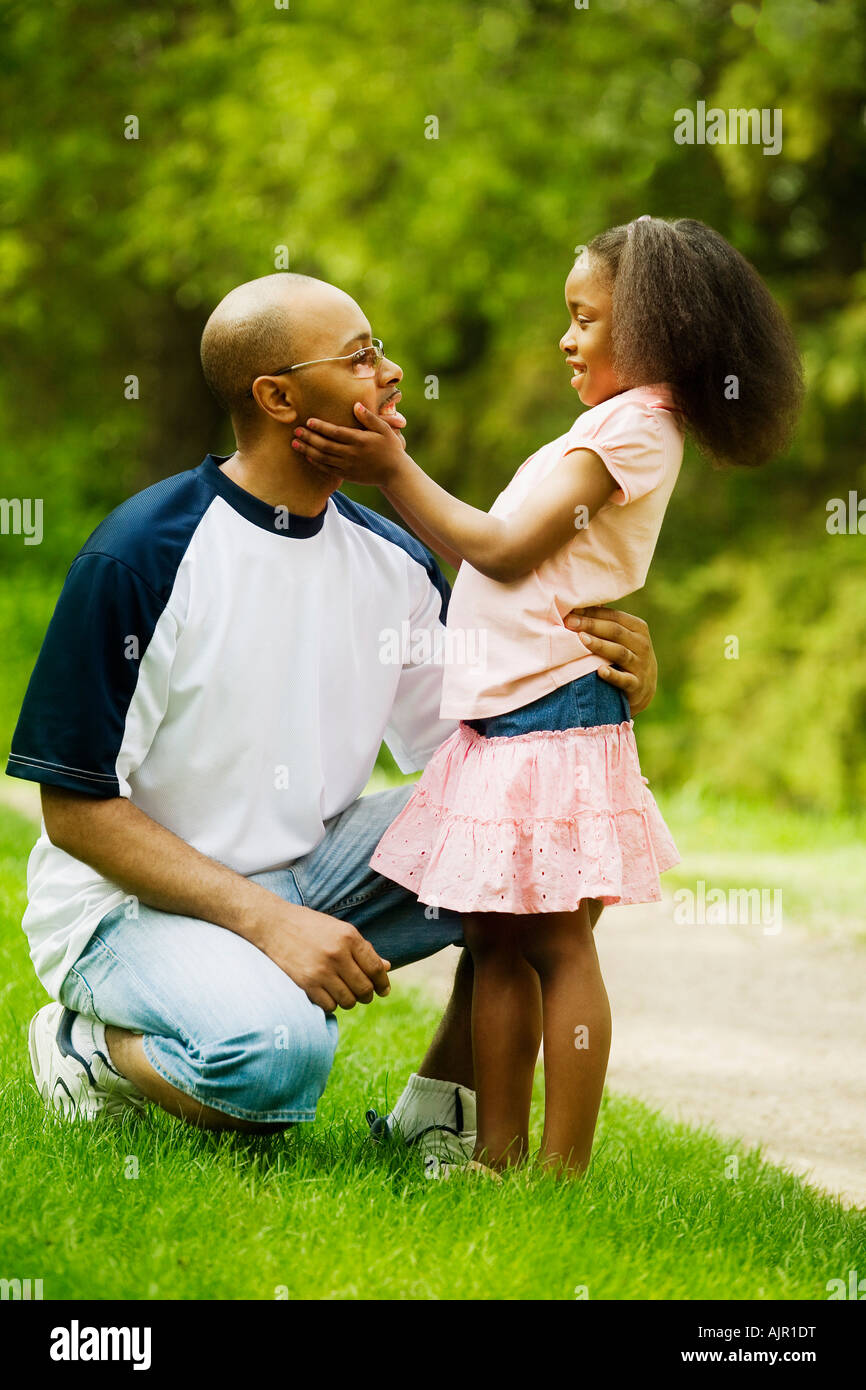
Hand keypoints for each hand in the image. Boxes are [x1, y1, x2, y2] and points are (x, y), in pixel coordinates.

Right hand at [259, 902, 390, 1012]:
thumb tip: (386, 967)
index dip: (383, 983)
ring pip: (348, 1000)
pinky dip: (331, 1004)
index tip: (383, 990)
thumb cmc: (310, 926)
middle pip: (364, 988)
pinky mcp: (306, 984)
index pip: (375, 968)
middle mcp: (337, 954)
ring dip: (349, 1000)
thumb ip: (363, 949)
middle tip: (363, 995)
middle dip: (367, 995)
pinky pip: (329, 1006)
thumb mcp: (340, 930)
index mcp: (349, 937)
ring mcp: (321, 970)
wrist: (273, 924)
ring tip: (344, 993)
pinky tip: (328, 994)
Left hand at [292, 402, 406, 485]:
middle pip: (325, 445)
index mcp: (359, 440)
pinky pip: (327, 469)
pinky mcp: (346, 475)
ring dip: (307, 450)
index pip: (335, 433)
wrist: (395, 473)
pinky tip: (307, 456)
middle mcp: (351, 454)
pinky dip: (316, 462)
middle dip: (309, 438)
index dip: (321, 427)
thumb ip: (369, 417)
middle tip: (296, 431)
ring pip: (323, 458)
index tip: (308, 421)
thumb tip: (355, 405)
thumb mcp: (384, 429)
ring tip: (295, 443)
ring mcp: (348, 466)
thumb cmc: (390, 448)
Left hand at [564, 605, 657, 714]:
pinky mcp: (637, 685)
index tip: (570, 611)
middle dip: (591, 625)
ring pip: (619, 652)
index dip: (592, 613)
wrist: (644, 688)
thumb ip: (605, 624)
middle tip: (570, 623)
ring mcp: (640, 665)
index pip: (614, 616)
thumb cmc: (626, 655)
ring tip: (582, 639)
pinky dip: (613, 675)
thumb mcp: (622, 638)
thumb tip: (577, 607)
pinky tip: (600, 671)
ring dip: (600, 645)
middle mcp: (641, 644)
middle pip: (615, 631)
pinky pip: (624, 680)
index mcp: (637, 628)